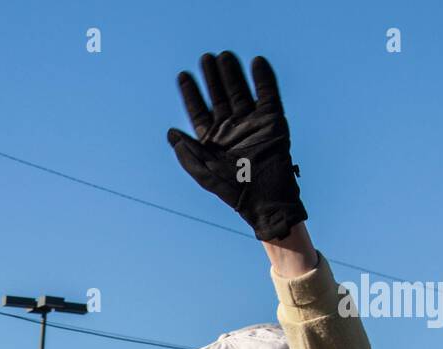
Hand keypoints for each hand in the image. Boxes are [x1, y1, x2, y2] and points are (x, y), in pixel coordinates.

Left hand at [166, 52, 306, 241]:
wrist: (265, 198)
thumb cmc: (233, 190)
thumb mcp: (204, 173)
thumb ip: (186, 153)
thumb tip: (170, 132)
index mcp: (212, 140)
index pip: (198, 111)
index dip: (190, 94)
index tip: (183, 75)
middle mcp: (231, 128)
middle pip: (219, 96)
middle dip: (212, 78)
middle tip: (206, 58)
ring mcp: (251, 123)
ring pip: (240, 91)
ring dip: (232, 74)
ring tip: (224, 56)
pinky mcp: (272, 121)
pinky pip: (268, 95)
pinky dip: (263, 78)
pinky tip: (256, 62)